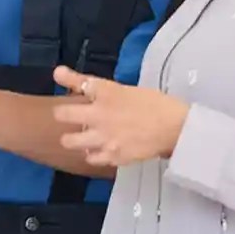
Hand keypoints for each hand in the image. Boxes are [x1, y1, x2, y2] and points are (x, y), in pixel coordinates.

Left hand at [50, 66, 188, 166]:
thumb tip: (88, 90)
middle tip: (67, 116)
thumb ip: (104, 91)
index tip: (59, 74)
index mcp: (107, 93)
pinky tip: (99, 149)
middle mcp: (100, 114)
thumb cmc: (156, 104)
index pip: (78, 82)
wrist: (175, 128)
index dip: (65, 77)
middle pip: (63, 114)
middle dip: (62, 114)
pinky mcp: (112, 156)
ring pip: (70, 141)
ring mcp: (104, 137)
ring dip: (72, 138)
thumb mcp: (128, 90)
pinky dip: (93, 154)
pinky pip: (91, 158)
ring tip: (80, 137)